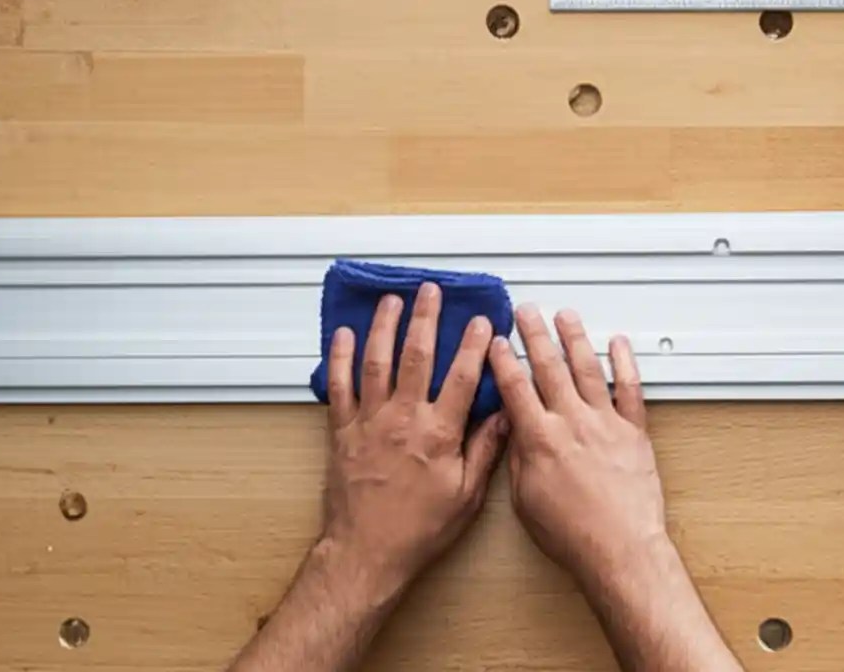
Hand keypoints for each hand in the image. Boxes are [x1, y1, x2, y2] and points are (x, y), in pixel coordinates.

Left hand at [323, 282, 509, 593]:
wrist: (367, 552)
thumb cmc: (419, 529)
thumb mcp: (466, 496)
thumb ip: (484, 451)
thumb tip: (504, 417)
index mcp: (438, 434)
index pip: (461, 377)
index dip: (473, 345)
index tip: (481, 321)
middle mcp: (403, 420)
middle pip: (416, 356)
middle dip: (425, 318)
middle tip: (430, 291)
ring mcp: (369, 422)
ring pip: (376, 362)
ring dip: (384, 326)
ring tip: (391, 300)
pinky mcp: (342, 432)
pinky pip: (339, 386)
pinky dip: (340, 358)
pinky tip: (343, 335)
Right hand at [488, 305, 664, 587]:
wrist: (619, 547)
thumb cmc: (572, 534)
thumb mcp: (525, 500)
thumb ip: (517, 459)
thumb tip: (513, 431)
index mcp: (540, 439)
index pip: (516, 388)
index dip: (504, 361)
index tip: (497, 341)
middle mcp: (572, 423)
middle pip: (549, 367)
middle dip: (535, 334)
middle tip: (526, 311)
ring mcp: (605, 423)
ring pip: (588, 369)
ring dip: (574, 338)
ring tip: (566, 315)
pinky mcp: (633, 432)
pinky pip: (630, 389)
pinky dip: (625, 363)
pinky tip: (618, 343)